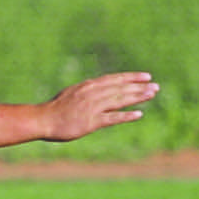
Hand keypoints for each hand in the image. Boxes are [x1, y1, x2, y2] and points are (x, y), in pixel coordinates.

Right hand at [40, 71, 159, 140]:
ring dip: (136, 97)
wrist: (42, 120)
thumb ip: (87, 92)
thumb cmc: (56, 108)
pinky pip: (112, 118)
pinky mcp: (91, 122)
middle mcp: (91, 94)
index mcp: (87, 86)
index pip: (113, 79)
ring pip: (119, 100)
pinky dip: (126, 115)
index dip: (131, 77)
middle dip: (139, 87)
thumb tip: (100, 90)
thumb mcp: (72, 94)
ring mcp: (91, 107)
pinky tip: (138, 114)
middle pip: (120, 88)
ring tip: (151, 95)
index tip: (146, 76)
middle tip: (155, 87)